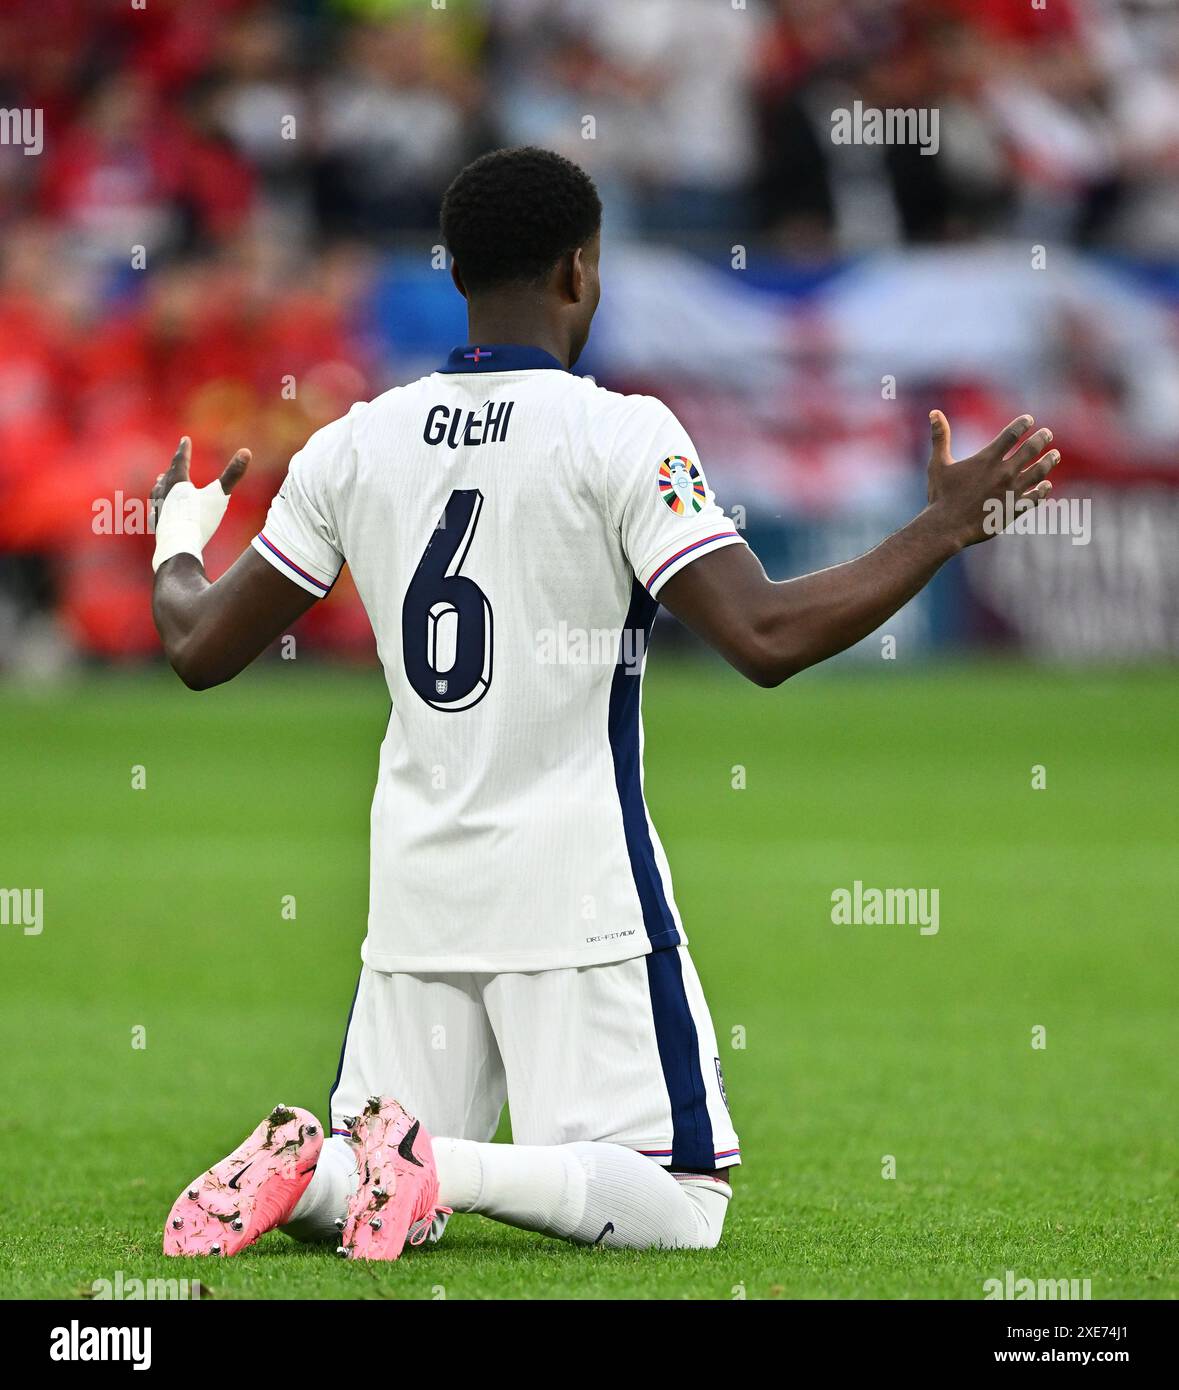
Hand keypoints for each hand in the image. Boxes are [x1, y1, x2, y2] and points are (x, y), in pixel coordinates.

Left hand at [150, 436, 250, 530]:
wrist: (179, 546)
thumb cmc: (200, 520)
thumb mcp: (220, 495)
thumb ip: (232, 474)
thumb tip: (247, 451)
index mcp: (178, 483)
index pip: (180, 461)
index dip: (184, 449)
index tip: (185, 439)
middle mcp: (165, 493)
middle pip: (168, 476)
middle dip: (173, 467)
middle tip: (176, 460)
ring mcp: (159, 509)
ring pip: (157, 492)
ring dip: (160, 485)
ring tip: (160, 481)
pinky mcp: (157, 525)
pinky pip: (154, 512)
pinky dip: (157, 508)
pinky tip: (155, 512)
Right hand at [926, 410, 1059, 547]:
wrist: (946, 527)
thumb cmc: (940, 495)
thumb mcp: (938, 463)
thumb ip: (940, 437)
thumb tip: (934, 412)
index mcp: (987, 459)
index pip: (1012, 434)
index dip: (1023, 424)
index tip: (1029, 420)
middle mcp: (1003, 472)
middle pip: (1030, 449)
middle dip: (1041, 438)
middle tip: (1047, 434)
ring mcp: (1011, 491)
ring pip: (1038, 472)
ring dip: (1049, 461)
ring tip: (1055, 455)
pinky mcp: (1013, 509)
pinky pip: (1035, 498)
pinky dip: (1043, 490)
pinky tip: (1047, 485)